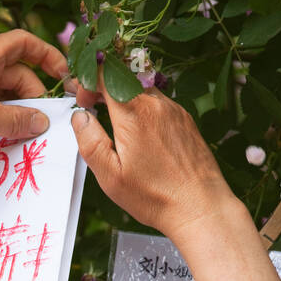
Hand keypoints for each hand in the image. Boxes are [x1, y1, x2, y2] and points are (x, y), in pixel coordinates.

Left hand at [0, 29, 69, 174]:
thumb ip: (20, 119)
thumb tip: (41, 121)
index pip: (22, 42)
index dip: (46, 55)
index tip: (63, 75)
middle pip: (16, 72)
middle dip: (33, 94)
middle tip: (42, 120)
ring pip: (4, 94)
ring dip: (18, 110)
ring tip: (27, 132)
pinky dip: (3, 120)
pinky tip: (10, 138)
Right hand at [70, 75, 236, 239]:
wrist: (200, 207)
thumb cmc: (155, 196)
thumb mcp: (110, 176)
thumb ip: (89, 141)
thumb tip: (80, 116)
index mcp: (134, 113)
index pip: (105, 73)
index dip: (87, 81)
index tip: (84, 103)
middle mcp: (156, 103)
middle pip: (124, 75)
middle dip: (104, 86)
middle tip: (94, 107)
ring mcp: (174, 110)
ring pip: (142, 87)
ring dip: (123, 97)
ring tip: (116, 124)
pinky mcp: (184, 119)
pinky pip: (158, 102)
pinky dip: (143, 108)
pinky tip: (140, 135)